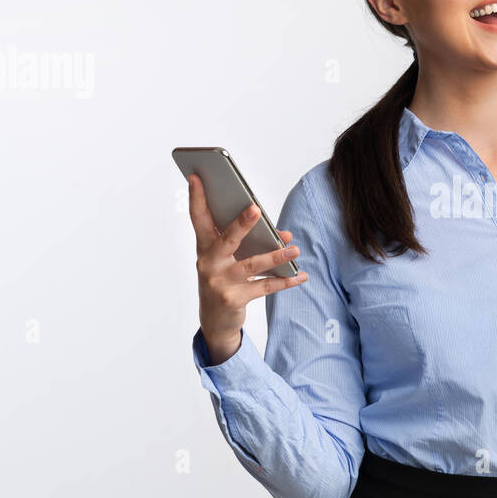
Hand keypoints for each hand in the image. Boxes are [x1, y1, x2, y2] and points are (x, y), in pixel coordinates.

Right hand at [188, 173, 307, 349]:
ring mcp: (221, 282)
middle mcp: (209, 263)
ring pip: (253, 264)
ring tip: (294, 248)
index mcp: (205, 248)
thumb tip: (285, 236)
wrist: (215, 321)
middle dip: (242, 223)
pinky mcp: (235, 298)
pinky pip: (265, 286)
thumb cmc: (223, 280)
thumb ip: (253, 243)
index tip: (196, 176)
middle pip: (227, 239)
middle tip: (256, 208)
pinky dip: (285, 280)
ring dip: (276, 255)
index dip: (197, 197)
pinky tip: (300, 275)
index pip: (199, 218)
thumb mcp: (231, 260)